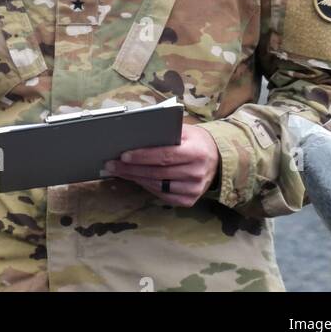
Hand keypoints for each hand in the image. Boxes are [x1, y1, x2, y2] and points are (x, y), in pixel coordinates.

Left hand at [103, 123, 219, 206]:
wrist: (218, 159)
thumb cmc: (195, 140)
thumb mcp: (185, 131)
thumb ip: (165, 132)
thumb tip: (135, 134)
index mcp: (196, 152)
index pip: (165, 155)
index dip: (143, 156)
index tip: (124, 155)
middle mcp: (196, 173)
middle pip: (158, 173)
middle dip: (132, 169)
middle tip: (112, 164)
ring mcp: (194, 190)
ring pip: (158, 186)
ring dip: (136, 179)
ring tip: (119, 171)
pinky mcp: (190, 200)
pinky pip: (163, 196)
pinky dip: (147, 187)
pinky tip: (135, 179)